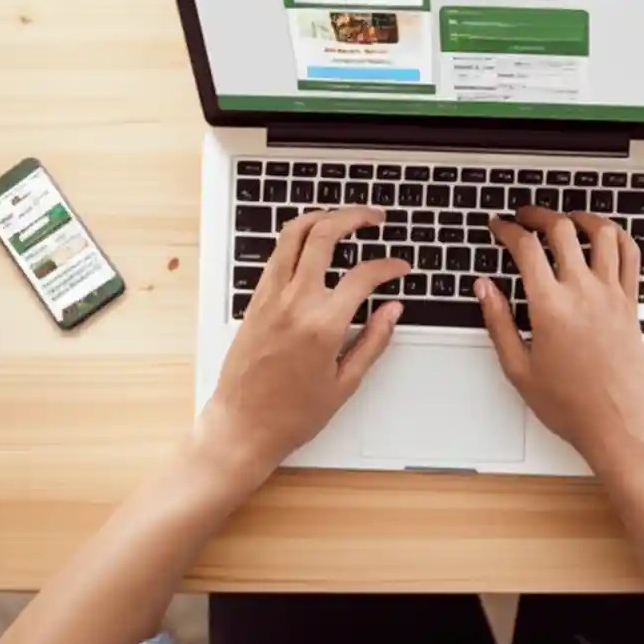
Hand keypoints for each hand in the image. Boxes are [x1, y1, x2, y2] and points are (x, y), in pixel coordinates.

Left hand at [194, 208, 409, 492]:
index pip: (363, 276)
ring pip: (293, 234)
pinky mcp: (255, 301)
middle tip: (375, 218)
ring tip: (342, 217)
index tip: (400, 268)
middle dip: (355, 217)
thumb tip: (393, 311)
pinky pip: (276, 255)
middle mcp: (294, 303)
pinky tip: (312, 242)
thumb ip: (373, 341)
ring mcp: (270, 298)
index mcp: (322, 326)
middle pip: (324, 235)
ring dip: (321, 217)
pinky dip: (297, 238)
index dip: (389, 266)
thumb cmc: (291, 414)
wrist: (243, 426)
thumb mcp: (345, 383)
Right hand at [476, 207, 643, 471]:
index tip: (498, 226)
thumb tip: (485, 289)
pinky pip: (630, 256)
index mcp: (550, 307)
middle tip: (525, 216)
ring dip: (581, 217)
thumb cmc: (570, 404)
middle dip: (538, 215)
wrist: (617, 422)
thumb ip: (498, 322)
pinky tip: (606, 237)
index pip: (525, 248)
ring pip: (601, 233)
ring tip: (566, 218)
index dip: (507, 229)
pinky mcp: (630, 304)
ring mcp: (611, 295)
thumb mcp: (518, 367)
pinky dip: (617, 237)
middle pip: (561, 229)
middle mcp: (583, 292)